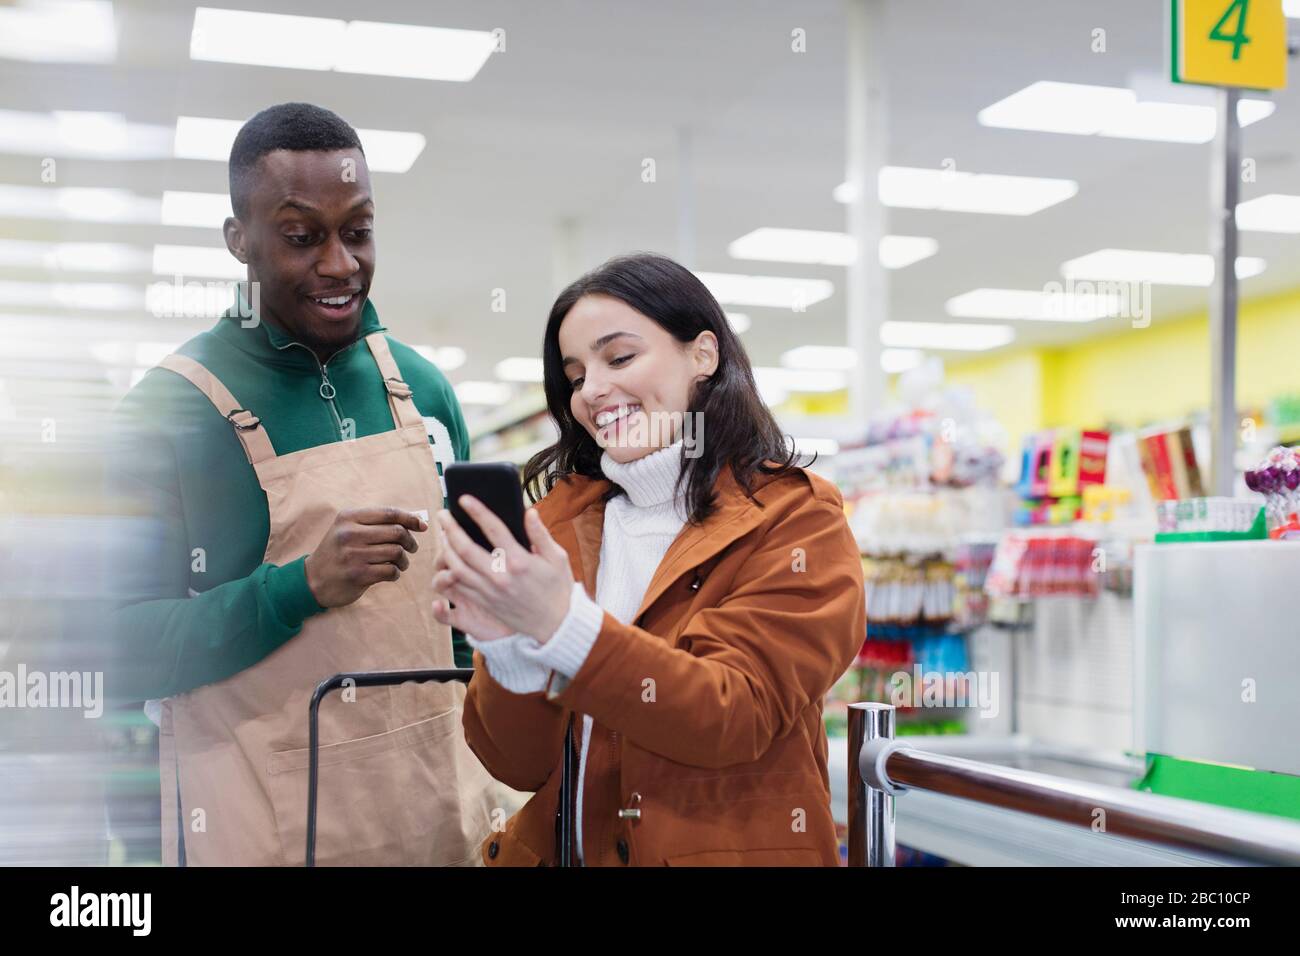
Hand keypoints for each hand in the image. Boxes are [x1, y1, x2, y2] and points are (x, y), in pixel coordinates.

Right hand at [304, 507, 425, 607]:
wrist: (312, 580)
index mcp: (348, 518)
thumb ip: (376, 523)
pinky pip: (390, 570)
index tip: (422, 526)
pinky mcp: (358, 574)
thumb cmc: (338, 553)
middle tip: (411, 548)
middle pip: (396, 532)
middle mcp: (350, 533)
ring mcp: (353, 554)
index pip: (389, 513)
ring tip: (400, 563)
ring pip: (396, 552)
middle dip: (410, 541)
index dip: (410, 518)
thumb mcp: (348, 530)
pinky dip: (396, 573)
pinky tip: (390, 574)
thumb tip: (415, 519)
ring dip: (404, 559)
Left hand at [432, 498, 573, 643]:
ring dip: (444, 548)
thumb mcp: (557, 558)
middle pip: (465, 548)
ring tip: (442, 534)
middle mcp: (501, 576)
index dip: (477, 511)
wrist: (555, 626)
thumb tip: (529, 511)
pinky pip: (459, 585)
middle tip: (442, 514)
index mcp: (520, 561)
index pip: (493, 530)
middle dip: (450, 528)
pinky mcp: (484, 602)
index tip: (464, 498)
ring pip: (456, 567)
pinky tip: (446, 558)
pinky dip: (448, 570)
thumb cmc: (558, 589)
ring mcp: (490, 591)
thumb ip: (541, 534)